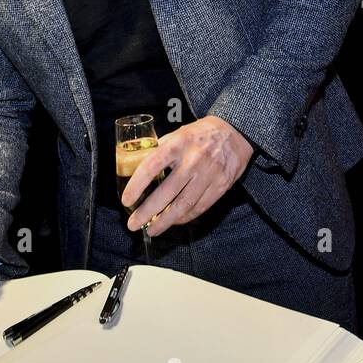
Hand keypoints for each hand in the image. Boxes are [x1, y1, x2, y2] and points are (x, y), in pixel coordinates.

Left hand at [122, 115, 253, 235]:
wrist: (236, 132)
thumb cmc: (201, 133)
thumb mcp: (179, 133)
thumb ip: (161, 149)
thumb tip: (137, 166)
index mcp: (179, 143)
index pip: (152, 166)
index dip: (137, 185)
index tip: (126, 200)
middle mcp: (194, 160)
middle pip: (166, 192)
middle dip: (147, 212)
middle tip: (133, 224)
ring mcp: (210, 174)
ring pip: (183, 205)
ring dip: (164, 221)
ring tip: (151, 230)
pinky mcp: (221, 185)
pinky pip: (200, 207)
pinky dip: (184, 218)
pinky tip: (173, 222)